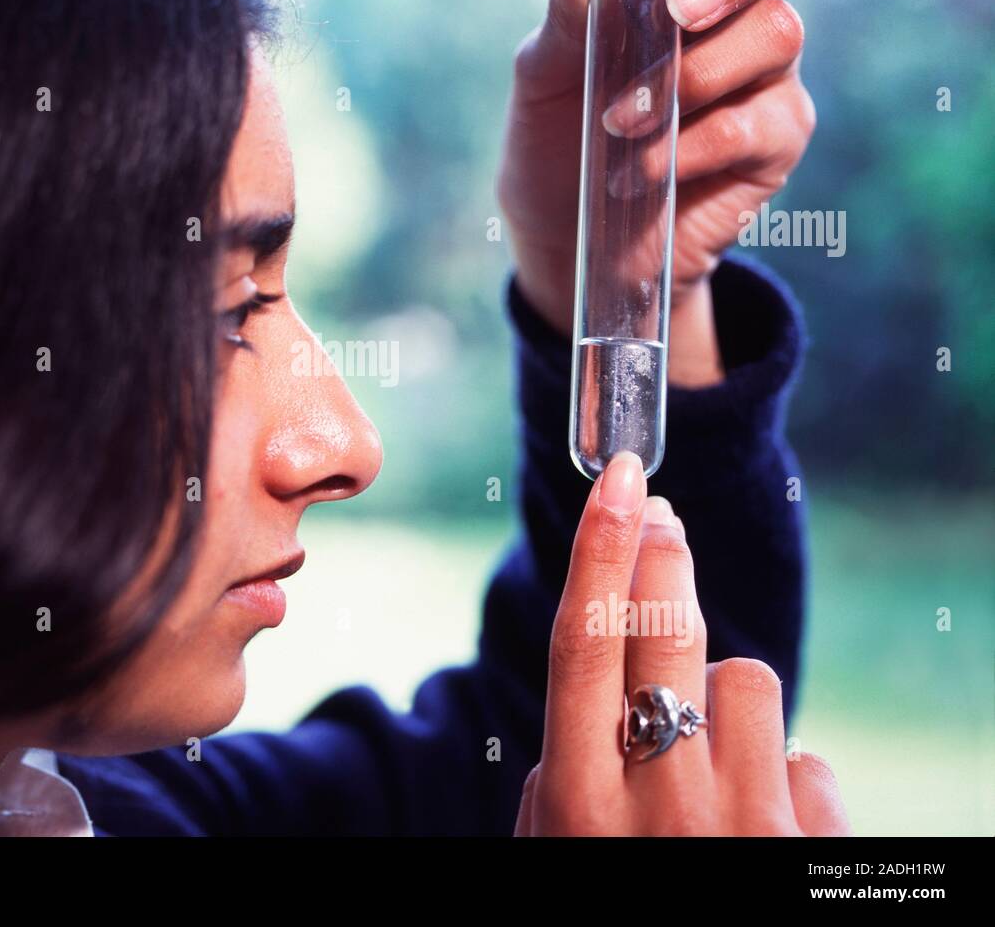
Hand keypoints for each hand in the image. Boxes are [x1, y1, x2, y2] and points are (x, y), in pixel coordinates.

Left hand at [496, 0, 815, 384]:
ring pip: (775, 35)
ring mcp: (763, 75)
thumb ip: (570, 3)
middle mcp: (733, 12)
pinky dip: (688, 146)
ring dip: (689, 79)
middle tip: (678, 12)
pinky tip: (636, 171)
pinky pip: (751, 124)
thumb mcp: (546, 72)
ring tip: (619, 123)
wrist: (565, 240)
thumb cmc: (556, 140)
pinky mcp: (774, 142)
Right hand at [514, 452, 850, 835]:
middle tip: (665, 517)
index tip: (621, 477)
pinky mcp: (807, 846)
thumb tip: (607, 664)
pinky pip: (803, 752)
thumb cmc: (604, 891)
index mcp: (580, 803)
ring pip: (746, 679)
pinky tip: (756, 810)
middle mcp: (660, 811)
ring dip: (723, 695)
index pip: (585, 645)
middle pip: (667, 634)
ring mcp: (741, 828)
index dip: (602, 549)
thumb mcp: (554, 839)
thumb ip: (566, 763)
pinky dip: (777, 766)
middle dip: (665, 557)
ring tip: (707, 754)